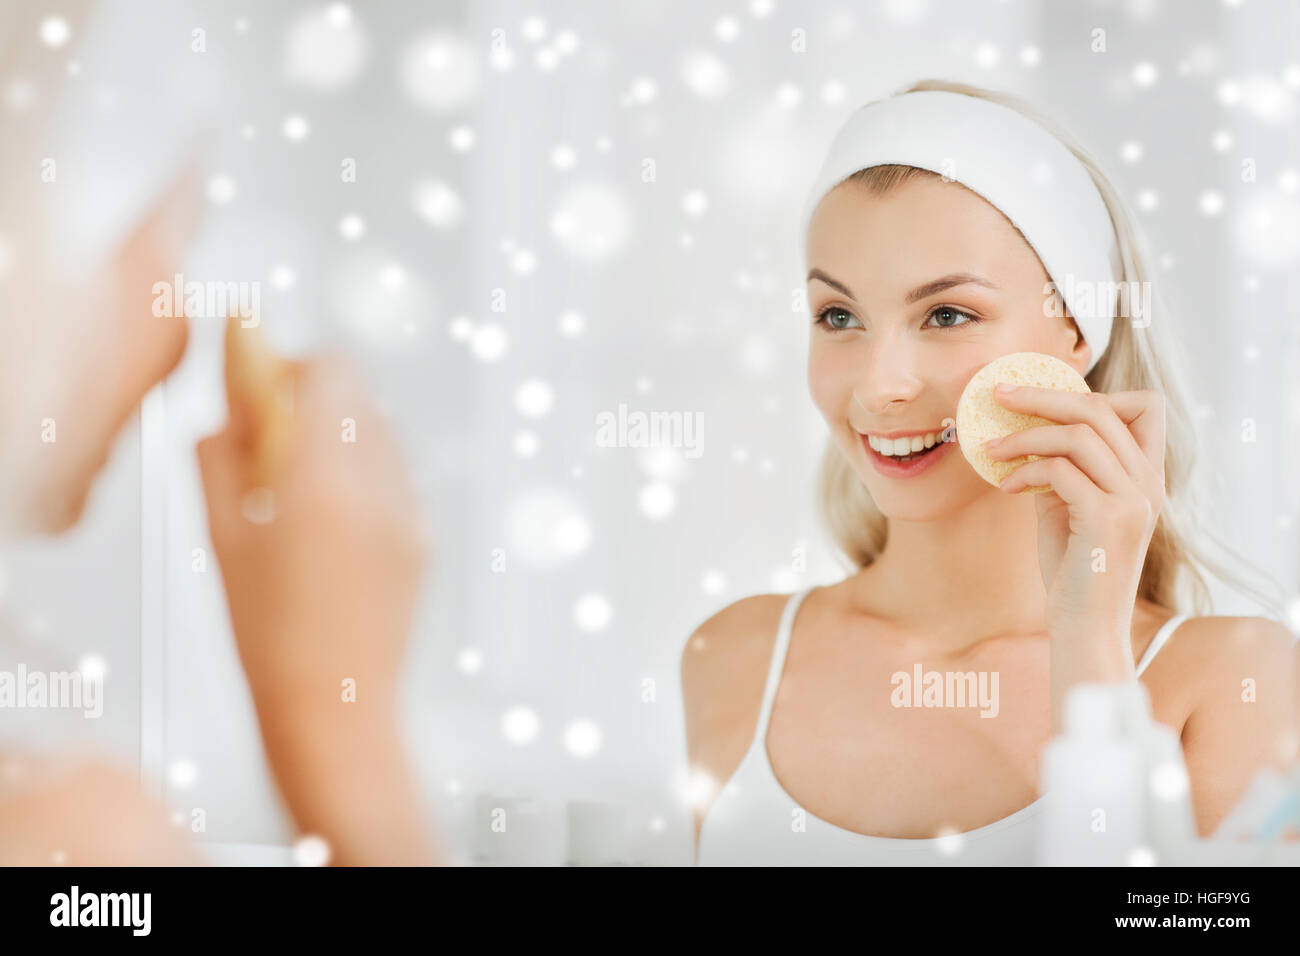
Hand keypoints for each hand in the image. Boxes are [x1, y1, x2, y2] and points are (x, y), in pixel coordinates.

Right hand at [197, 352, 436, 863]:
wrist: (335, 709)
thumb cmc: (266, 634)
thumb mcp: (220, 540)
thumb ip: (217, 459)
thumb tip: (222, 410)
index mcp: (324, 481)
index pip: (330, 372)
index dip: (291, 364)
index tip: (260, 381)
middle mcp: (380, 487)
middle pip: (359, 394)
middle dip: (314, 397)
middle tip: (271, 433)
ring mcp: (411, 512)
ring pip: (381, 432)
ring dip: (342, 432)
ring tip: (299, 484)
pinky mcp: (425, 538)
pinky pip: (396, 476)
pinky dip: (364, 473)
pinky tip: (331, 522)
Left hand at [984, 384, 1165, 644]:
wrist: (1084, 627)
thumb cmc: (1072, 570)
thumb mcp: (1068, 508)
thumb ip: (1062, 470)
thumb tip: (1028, 434)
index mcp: (1146, 478)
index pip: (1146, 407)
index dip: (1098, 393)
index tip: (1049, 401)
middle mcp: (1147, 484)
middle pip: (1100, 408)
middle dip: (1043, 396)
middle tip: (999, 394)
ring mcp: (1131, 501)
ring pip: (1078, 434)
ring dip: (1024, 435)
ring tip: (991, 448)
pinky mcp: (1106, 519)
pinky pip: (1058, 470)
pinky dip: (1024, 471)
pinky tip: (1006, 487)